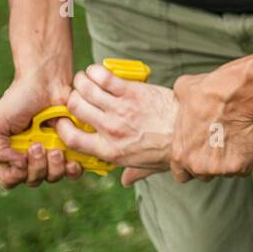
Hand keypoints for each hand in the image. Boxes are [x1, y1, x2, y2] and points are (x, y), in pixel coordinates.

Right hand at [0, 66, 79, 188]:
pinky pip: (73, 171)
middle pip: (33, 180)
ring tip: (55, 148)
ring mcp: (52, 153)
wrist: (47, 80)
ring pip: (53, 177)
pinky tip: (72, 159)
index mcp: (11, 153)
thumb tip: (18, 166)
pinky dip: (73, 169)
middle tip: (38, 146)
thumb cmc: (19, 99)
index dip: (15, 175)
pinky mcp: (73, 147)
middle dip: (36, 167)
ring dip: (54, 166)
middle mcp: (31, 156)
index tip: (21, 157)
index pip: (10, 180)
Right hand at [60, 64, 177, 186]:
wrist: (191, 132)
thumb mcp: (147, 166)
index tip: (62, 119)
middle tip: (77, 93)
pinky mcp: (132, 92)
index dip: (61, 127)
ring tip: (85, 79)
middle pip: (75, 108)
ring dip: (81, 81)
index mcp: (109, 150)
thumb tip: (126, 181)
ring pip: (85, 90)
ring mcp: (120, 110)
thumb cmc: (170, 150)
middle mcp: (109, 129)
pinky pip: (105, 78)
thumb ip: (133, 173)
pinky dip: (96, 71)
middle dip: (71, 98)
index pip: (71, 139)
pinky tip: (97, 71)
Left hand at [170, 61, 252, 182]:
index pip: (181, 174)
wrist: (235, 93)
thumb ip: (179, 102)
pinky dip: (246, 158)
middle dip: (211, 163)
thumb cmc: (207, 90)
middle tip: (220, 142)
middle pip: (203, 174)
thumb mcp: (182, 90)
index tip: (201, 153)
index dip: (191, 164)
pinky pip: (243, 168)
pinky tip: (246, 140)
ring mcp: (218, 169)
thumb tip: (180, 95)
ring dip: (230, 160)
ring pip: (225, 172)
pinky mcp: (239, 167)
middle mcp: (196, 166)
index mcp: (179, 154)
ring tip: (235, 138)